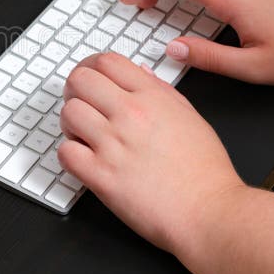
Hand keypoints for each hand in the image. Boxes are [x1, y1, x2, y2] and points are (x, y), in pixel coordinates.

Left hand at [58, 52, 243, 253]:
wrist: (208, 212)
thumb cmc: (204, 171)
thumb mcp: (190, 116)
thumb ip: (160, 90)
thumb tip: (139, 72)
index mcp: (152, 97)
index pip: (106, 61)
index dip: (91, 66)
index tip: (90, 78)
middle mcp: (130, 115)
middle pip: (79, 80)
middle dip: (75, 90)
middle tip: (82, 105)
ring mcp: (114, 144)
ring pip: (68, 112)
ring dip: (71, 123)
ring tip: (84, 135)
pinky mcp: (101, 176)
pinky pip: (65, 152)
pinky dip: (70, 155)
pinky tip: (85, 160)